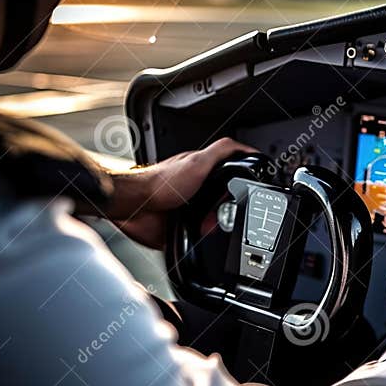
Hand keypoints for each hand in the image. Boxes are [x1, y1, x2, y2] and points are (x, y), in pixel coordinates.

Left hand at [108, 138, 256, 248]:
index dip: (241, 181)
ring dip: (215, 224)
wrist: (136, 208)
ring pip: (215, 220)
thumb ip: (222, 151)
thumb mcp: (198, 161)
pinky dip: (203, 237)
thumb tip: (247, 149)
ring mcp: (189, 209)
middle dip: (229, 208)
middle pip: (225, 200)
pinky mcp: (182, 228)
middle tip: (223, 209)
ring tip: (208, 222)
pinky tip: (198, 231)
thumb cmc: (159, 183)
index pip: (230, 173)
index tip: (249, 188)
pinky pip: (200, 236)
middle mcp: (195, 189)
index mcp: (201, 170)